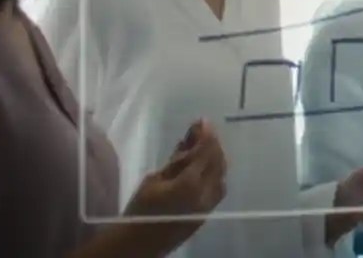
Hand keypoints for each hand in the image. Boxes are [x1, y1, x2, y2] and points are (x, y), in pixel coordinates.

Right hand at [122, 120, 227, 253]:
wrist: (140, 242)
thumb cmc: (141, 208)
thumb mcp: (154, 179)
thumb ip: (176, 162)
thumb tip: (190, 143)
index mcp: (190, 184)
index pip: (206, 152)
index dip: (206, 134)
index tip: (203, 121)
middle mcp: (206, 193)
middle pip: (217, 161)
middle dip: (212, 143)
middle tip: (204, 130)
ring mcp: (209, 205)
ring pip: (221, 174)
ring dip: (216, 157)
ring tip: (205, 145)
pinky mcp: (208, 212)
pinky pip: (218, 186)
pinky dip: (216, 171)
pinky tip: (206, 165)